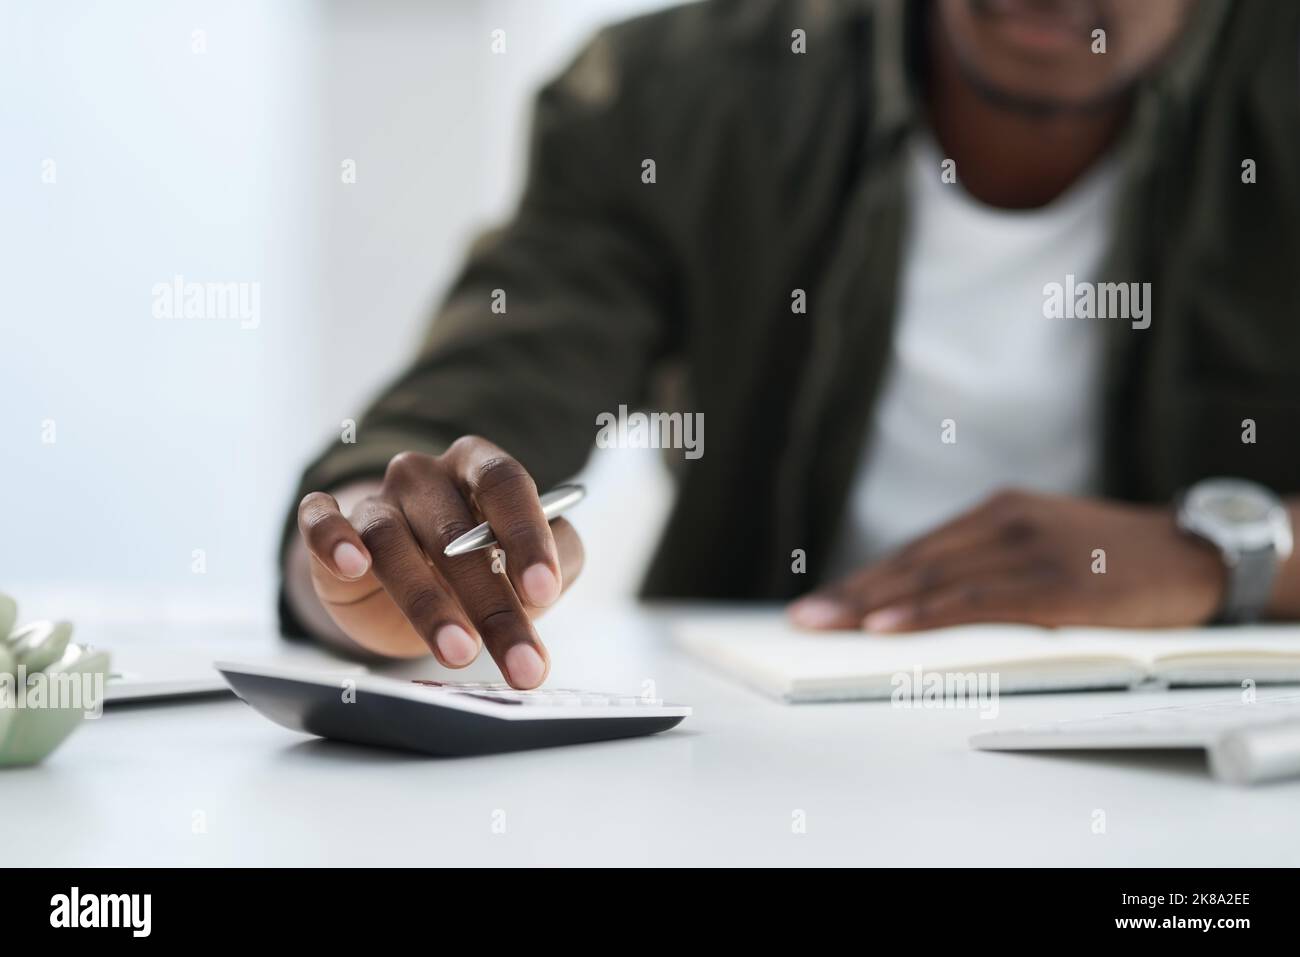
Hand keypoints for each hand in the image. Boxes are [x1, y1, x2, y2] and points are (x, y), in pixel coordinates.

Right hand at [291, 437, 583, 687]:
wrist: (404, 594)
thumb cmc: (480, 572)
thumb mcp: (528, 567)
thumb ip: (559, 560)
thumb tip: (556, 573)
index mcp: (479, 468)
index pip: (505, 484)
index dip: (526, 535)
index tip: (543, 591)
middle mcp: (425, 476)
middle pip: (456, 530)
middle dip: (492, 603)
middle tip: (520, 661)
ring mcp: (375, 500)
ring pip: (392, 540)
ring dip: (427, 601)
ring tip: (459, 652)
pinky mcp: (329, 527)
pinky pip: (321, 520)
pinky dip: (333, 538)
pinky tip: (354, 565)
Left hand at [788, 490, 1226, 632]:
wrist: (1197, 553)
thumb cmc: (1116, 560)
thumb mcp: (1047, 548)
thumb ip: (993, 568)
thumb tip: (930, 609)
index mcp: (997, 512)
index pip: (916, 551)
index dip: (864, 579)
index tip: (820, 602)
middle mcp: (1004, 521)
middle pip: (912, 562)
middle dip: (852, 593)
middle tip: (802, 618)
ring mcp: (1028, 548)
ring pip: (934, 579)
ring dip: (874, 605)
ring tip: (827, 625)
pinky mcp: (1054, 582)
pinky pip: (976, 600)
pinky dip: (927, 613)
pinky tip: (888, 626)